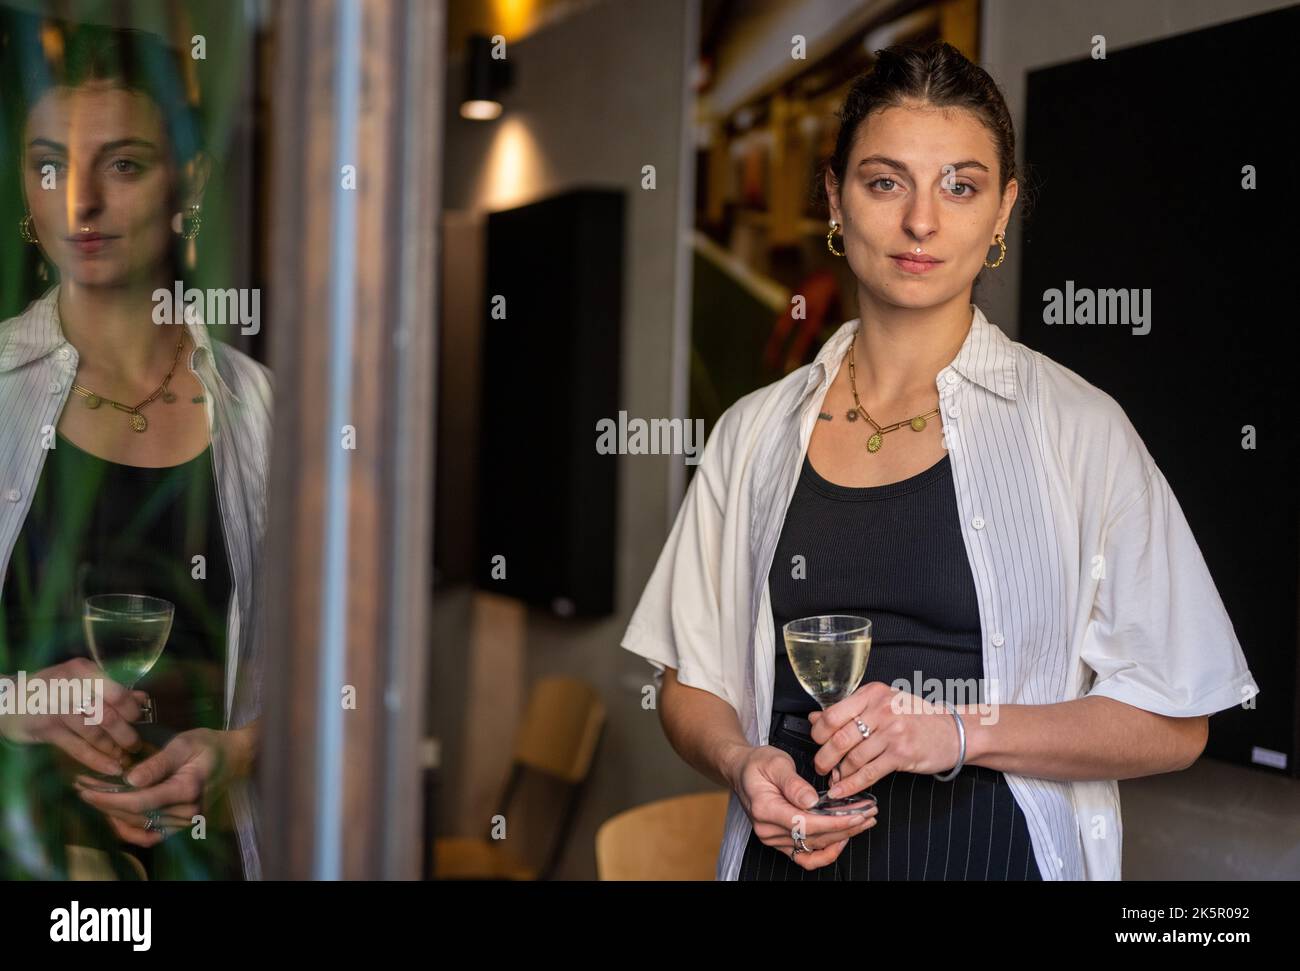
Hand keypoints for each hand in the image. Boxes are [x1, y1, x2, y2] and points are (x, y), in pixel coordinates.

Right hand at [0, 658, 146, 774]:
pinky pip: (78, 747)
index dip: (132, 709)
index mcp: (83, 671)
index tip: (140, 721)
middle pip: (108, 714)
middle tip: (136, 745)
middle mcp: (70, 687)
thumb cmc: (50, 690)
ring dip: (113, 749)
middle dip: (126, 733)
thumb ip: (111, 689)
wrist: (7, 701)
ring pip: (94, 732)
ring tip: (124, 759)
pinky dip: (97, 760)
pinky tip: (111, 768)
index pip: (117, 692)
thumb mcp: (79, 682)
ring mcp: (57, 708)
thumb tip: (143, 699)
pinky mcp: (47, 728)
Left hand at [75, 726, 253, 847]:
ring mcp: (186, 823)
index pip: (140, 802)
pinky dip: (130, 831)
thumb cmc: (209, 746)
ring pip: (139, 828)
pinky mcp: (182, 827)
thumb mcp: (184, 744)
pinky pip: (152, 837)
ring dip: (113, 816)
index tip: (86, 788)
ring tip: (94, 799)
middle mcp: (187, 813)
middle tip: (82, 788)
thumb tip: (129, 779)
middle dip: (104, 804)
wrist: (235, 759)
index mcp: (187, 789)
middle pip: (136, 816)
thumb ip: (157, 763)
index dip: (109, 798)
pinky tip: (115, 817)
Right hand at [725, 744, 876, 870]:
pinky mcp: (780, 842)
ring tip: (863, 823)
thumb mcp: (775, 762)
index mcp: (765, 809)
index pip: (806, 823)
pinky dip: (825, 853)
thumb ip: (793, 783)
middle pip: (814, 838)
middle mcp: (768, 830)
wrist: (741, 771)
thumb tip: (812, 800)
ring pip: (814, 848)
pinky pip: (805, 858)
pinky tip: (842, 840)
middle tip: (869, 814)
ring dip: (841, 838)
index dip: (835, 822)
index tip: (858, 815)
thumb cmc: (758, 763)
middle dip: (846, 828)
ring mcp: (773, 839)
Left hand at [808, 682, 963, 798]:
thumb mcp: (882, 704)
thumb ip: (849, 710)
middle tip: (820, 766)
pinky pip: (868, 773)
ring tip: (834, 778)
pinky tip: (842, 790)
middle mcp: (881, 709)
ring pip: (852, 757)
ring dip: (838, 773)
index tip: (817, 742)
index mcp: (872, 693)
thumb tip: (815, 717)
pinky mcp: (901, 754)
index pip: (832, 713)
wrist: (953, 731)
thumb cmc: (915, 717)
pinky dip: (851, 785)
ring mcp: (892, 732)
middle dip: (824, 757)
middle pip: (839, 737)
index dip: (818, 732)